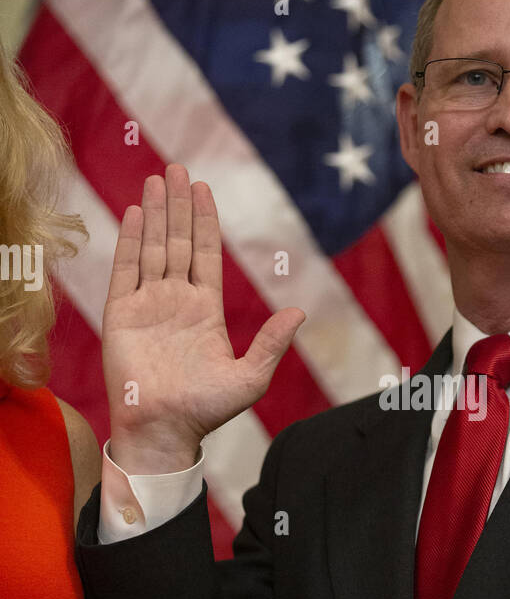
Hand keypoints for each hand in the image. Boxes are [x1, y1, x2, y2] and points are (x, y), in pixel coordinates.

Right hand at [103, 164, 304, 472]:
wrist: (163, 430)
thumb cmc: (206, 410)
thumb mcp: (251, 377)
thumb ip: (272, 343)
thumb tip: (300, 312)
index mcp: (205, 311)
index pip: (205, 255)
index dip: (204, 222)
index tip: (203, 189)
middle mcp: (175, 301)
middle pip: (177, 242)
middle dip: (178, 205)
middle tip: (179, 168)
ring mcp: (147, 305)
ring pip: (152, 248)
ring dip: (153, 213)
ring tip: (157, 179)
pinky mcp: (120, 315)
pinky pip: (125, 270)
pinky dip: (129, 241)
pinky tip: (133, 213)